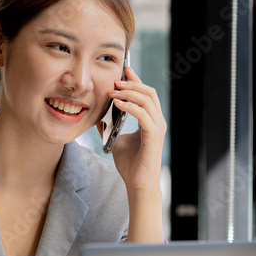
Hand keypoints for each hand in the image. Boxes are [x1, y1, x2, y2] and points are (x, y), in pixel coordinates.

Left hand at [97, 66, 166, 194]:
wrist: (137, 184)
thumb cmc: (130, 165)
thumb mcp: (116, 141)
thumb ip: (111, 128)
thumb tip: (99, 118)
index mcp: (151, 121)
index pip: (146, 94)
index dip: (136, 81)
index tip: (124, 71)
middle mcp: (157, 122)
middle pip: (149, 93)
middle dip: (132, 83)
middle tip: (115, 80)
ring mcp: (157, 129)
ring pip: (148, 101)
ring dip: (130, 93)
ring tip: (114, 91)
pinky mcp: (153, 137)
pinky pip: (143, 115)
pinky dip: (130, 107)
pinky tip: (117, 104)